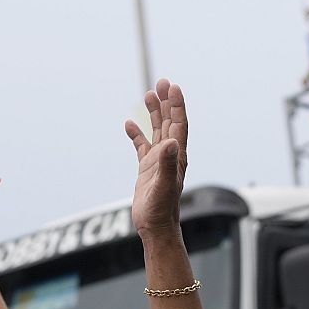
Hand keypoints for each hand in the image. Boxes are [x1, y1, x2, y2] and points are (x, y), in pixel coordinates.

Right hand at [125, 79, 188, 238]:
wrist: (155, 227)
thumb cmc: (162, 209)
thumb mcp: (164, 185)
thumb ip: (168, 163)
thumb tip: (172, 142)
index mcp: (176, 156)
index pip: (179, 125)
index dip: (177, 105)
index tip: (173, 87)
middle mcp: (169, 155)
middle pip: (169, 122)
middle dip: (166, 102)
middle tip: (161, 82)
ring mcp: (157, 161)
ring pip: (157, 131)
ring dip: (154, 113)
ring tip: (148, 94)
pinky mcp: (146, 169)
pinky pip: (141, 146)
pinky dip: (136, 134)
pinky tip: (129, 124)